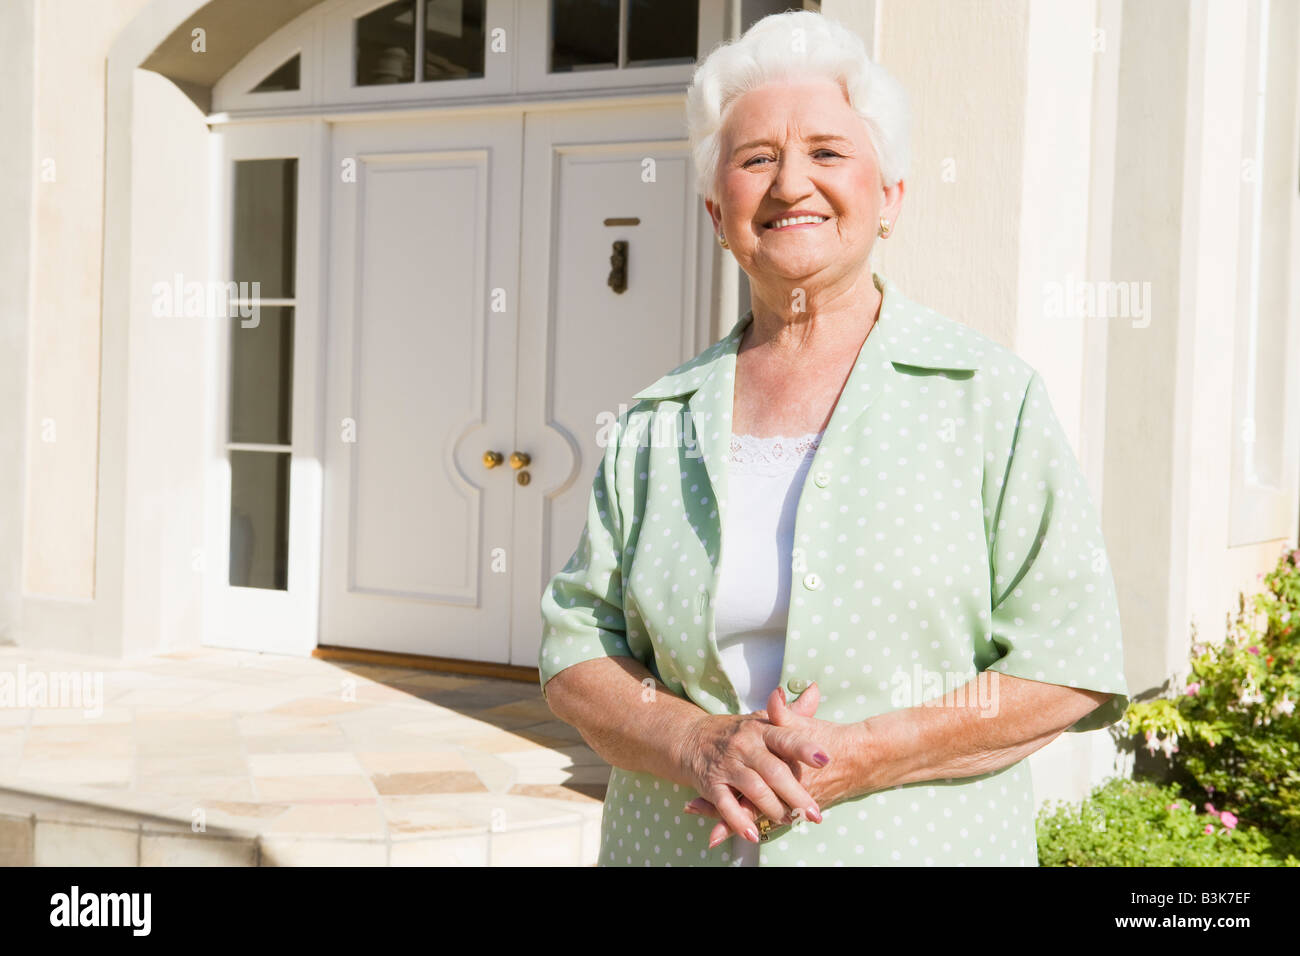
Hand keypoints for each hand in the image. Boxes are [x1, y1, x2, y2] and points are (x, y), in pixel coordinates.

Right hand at [677, 695, 833, 844]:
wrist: (690, 738)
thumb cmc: (736, 732)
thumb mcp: (762, 720)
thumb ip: (791, 713)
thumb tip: (815, 690)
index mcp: (761, 729)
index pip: (786, 737)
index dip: (805, 748)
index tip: (825, 759)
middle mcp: (745, 746)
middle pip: (773, 771)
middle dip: (796, 794)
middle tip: (814, 813)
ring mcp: (727, 765)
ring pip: (753, 789)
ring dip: (773, 809)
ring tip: (790, 821)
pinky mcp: (711, 784)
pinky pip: (726, 805)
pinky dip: (739, 821)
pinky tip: (753, 834)